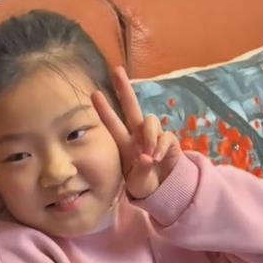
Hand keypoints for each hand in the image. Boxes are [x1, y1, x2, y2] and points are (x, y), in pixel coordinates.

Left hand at [92, 66, 182, 199]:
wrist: (163, 191)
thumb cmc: (143, 184)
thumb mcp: (137, 181)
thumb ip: (140, 170)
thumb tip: (146, 156)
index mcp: (124, 143)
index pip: (112, 123)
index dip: (104, 109)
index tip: (93, 93)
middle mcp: (137, 135)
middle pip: (131, 106)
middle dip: (124, 88)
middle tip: (117, 71)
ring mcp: (153, 136)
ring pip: (150, 120)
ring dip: (148, 135)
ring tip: (148, 153)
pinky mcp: (169, 140)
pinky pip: (165, 136)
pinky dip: (161, 146)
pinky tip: (158, 157)